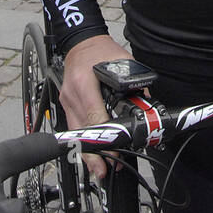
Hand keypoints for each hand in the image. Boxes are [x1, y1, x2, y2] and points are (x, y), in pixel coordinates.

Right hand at [59, 33, 131, 180]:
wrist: (81, 42)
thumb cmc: (101, 51)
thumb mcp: (123, 63)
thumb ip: (135, 84)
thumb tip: (147, 105)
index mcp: (85, 83)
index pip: (94, 115)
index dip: (104, 135)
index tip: (113, 148)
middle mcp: (72, 93)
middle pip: (82, 129)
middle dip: (94, 151)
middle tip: (104, 169)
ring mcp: (67, 99)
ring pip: (75, 132)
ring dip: (87, 151)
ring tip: (98, 169)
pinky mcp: (66, 103)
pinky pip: (74, 126)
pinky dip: (82, 141)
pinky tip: (89, 154)